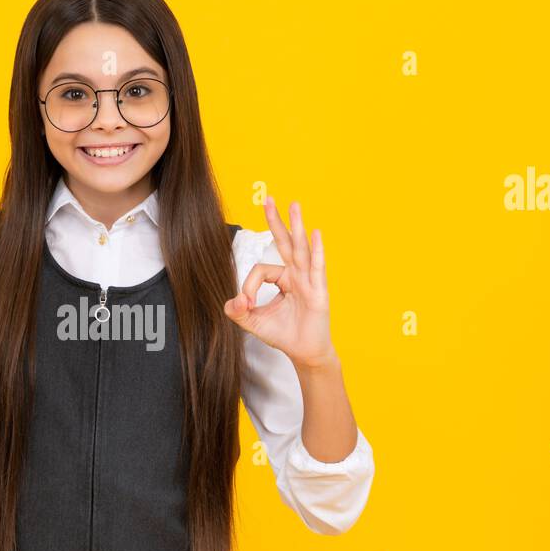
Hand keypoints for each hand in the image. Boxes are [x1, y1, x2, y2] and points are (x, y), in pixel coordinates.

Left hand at [223, 197, 337, 370]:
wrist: (303, 352)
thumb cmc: (284, 334)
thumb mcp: (254, 322)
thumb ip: (238, 311)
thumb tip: (231, 301)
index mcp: (283, 278)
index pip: (262, 269)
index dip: (250, 285)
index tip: (247, 303)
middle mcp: (296, 275)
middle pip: (284, 242)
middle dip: (276, 221)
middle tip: (269, 198)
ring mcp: (309, 280)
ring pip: (300, 249)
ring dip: (297, 226)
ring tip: (294, 205)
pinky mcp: (318, 291)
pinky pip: (316, 267)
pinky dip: (317, 250)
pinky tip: (315, 234)